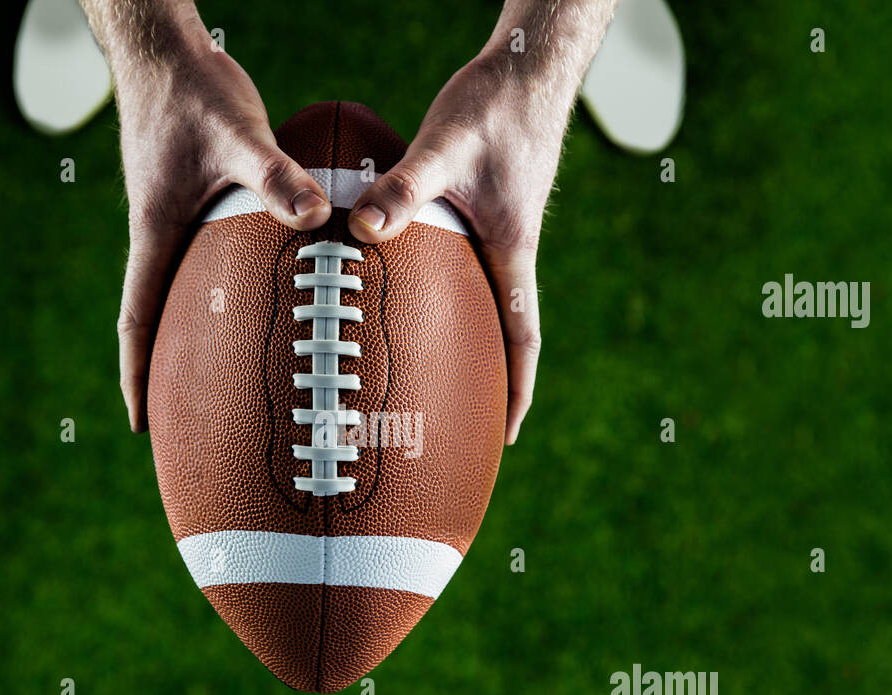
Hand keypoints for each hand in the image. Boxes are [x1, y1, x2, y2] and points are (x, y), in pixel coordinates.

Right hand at [83, 2, 330, 430]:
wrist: (163, 48)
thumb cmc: (191, 89)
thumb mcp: (237, 132)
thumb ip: (276, 175)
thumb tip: (320, 219)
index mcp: (157, 233)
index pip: (139, 320)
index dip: (138, 374)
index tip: (142, 423)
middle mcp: (163, 236)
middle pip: (160, 320)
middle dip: (169, 373)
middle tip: (189, 423)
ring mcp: (179, 221)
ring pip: (185, 293)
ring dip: (198, 336)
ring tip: (231, 381)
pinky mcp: (197, 202)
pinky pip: (211, 262)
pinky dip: (228, 291)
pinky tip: (265, 300)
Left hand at [348, 1, 615, 443]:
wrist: (529, 62)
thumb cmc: (496, 102)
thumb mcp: (447, 143)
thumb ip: (404, 186)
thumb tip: (361, 228)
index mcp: (511, 249)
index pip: (522, 336)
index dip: (517, 388)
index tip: (505, 434)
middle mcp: (507, 249)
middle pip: (501, 331)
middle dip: (487, 381)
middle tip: (459, 425)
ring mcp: (496, 232)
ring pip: (481, 302)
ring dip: (464, 341)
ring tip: (427, 377)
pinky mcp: (482, 211)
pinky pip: (461, 268)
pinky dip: (442, 293)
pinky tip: (405, 290)